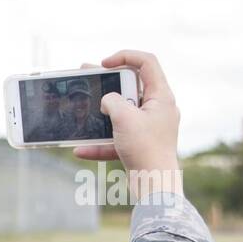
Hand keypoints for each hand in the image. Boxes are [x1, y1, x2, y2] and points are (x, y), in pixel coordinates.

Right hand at [74, 51, 180, 184]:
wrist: (154, 184)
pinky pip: (118, 138)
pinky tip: (81, 149)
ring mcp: (149, 127)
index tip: (104, 64)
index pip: (147, 62)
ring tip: (81, 107)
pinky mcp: (140, 144)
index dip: (125, 56)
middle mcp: (158, 109)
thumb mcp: (124, 118)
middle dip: (107, 82)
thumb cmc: (145, 148)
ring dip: (101, 111)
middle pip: (132, 86)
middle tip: (88, 77)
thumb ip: (112, 101)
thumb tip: (107, 101)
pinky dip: (100, 142)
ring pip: (122, 112)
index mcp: (161, 96)